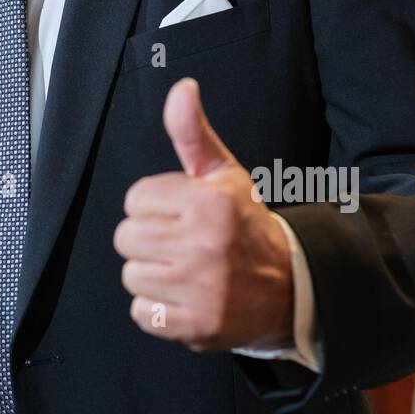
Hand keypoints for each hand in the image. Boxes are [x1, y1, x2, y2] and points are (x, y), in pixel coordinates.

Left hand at [113, 77, 293, 351]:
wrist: (288, 285)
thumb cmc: (245, 224)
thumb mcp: (222, 174)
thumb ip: (193, 132)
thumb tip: (182, 88)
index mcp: (209, 203)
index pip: (135, 199)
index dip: (153, 206)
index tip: (179, 213)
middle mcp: (205, 245)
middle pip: (126, 238)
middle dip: (148, 239)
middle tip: (180, 243)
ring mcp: (202, 289)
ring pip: (131, 275)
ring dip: (151, 274)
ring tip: (183, 270)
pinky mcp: (196, 326)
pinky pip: (141, 313)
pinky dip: (156, 309)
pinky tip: (183, 296)